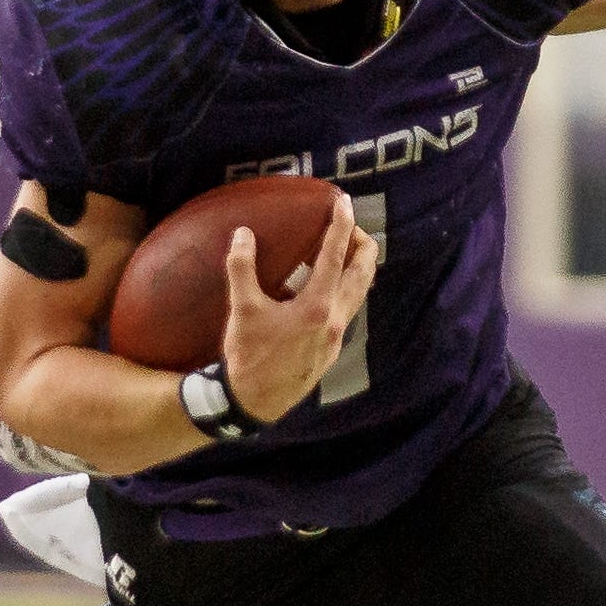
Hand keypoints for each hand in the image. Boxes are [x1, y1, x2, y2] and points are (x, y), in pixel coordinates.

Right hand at [216, 193, 379, 422]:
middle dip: (362, 244)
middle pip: (363, 273)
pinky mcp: (331, 349)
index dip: (341, 225)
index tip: (343, 203)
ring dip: (354, 268)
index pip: (335, 256)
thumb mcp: (242, 311)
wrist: (255, 402)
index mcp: (317, 306)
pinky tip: (320, 290)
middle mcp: (335, 319)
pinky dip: (342, 290)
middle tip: (348, 227)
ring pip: (359, 293)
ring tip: (338, 253)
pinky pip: (346, 310)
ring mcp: (336, 336)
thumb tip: (242, 235)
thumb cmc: (249, 357)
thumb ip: (242, 269)